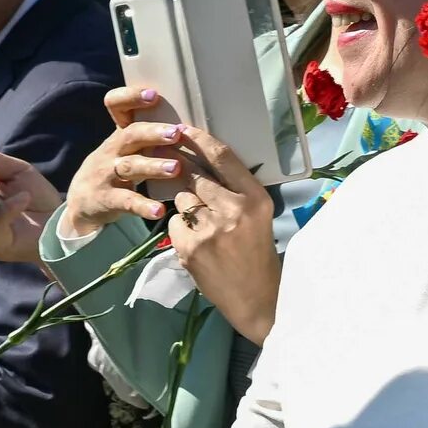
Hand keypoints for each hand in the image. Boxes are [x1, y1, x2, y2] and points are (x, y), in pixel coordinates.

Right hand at [56, 89, 190, 242]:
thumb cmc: (115, 168)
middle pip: (130, 135)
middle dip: (153, 132)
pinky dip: (143, 206)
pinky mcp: (107, 200)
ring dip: (153, 166)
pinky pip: (126, 202)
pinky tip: (159, 211)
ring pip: (130, 167)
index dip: (131, 97)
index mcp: (119, 133)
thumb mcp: (124, 148)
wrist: (82, 201)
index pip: (116, 105)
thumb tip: (188, 121)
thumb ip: (147, 135)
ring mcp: (107, 175)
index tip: (154, 95)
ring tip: (175, 168)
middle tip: (176, 133)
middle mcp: (112, 150)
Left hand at [162, 125, 281, 341]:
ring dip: (184, 203)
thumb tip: (202, 160)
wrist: (255, 298)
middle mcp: (234, 210)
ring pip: (182, 198)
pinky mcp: (190, 248)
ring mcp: (210, 230)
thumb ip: (235, 189)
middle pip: (195, 174)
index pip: (222, 157)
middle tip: (169, 159)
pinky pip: (174, 222)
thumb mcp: (258, 216)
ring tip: (200, 219)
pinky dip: (180, 227)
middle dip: (181, 167)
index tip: (183, 129)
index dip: (198, 139)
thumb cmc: (257, 253)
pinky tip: (195, 240)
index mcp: (255, 198)